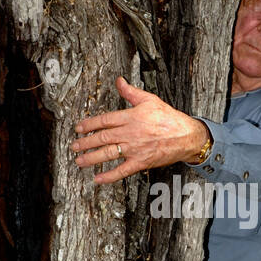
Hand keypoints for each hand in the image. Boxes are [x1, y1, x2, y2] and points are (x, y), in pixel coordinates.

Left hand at [72, 76, 208, 184]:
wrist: (186, 136)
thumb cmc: (169, 118)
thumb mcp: (149, 100)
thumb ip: (130, 92)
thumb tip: (119, 81)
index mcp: (130, 117)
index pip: (104, 120)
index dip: (89, 124)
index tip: (79, 128)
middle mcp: (129, 133)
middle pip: (102, 138)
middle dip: (85, 142)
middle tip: (74, 146)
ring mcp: (134, 149)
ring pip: (107, 154)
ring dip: (91, 158)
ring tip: (79, 161)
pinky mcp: (140, 162)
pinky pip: (121, 171)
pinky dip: (109, 176)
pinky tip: (97, 179)